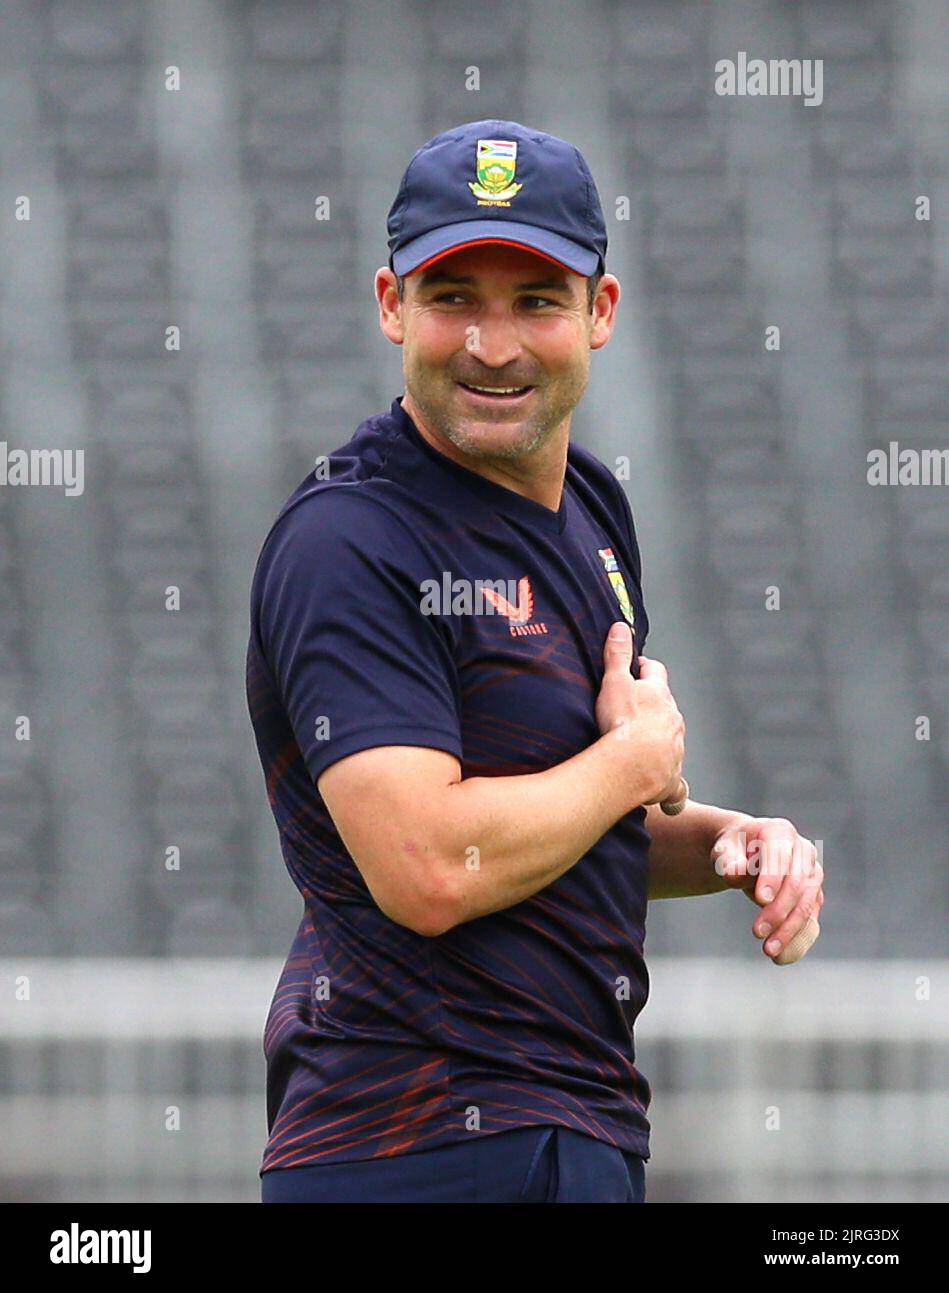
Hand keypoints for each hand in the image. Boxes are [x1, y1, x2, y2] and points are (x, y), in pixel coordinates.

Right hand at [595, 622, 684, 804]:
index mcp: (659, 694)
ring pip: (671, 736)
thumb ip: (617, 655)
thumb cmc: (621, 722)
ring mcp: (675, 747)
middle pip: (666, 705)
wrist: (632, 766)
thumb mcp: (614, 682)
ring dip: (659, 736)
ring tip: (640, 743)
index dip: (644, 668)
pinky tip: (657, 781)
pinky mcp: (672, 774)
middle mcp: (673, 718)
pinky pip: (671, 773)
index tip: (635, 668)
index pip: (656, 672)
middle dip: (654, 704)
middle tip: (635, 707)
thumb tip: (620, 626)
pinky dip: (665, 773)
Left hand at [712, 816, 824, 961]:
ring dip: (790, 930)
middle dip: (779, 910)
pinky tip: (782, 956)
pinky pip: (811, 919)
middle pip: (798, 883)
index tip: (760, 900)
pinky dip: (798, 939)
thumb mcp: (723, 850)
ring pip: (808, 904)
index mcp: (779, 832)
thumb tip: (735, 873)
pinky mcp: (814, 895)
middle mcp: (803, 851)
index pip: (780, 855)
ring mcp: (812, 873)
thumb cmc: (733, 850)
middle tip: (757, 933)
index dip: (773, 877)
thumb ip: (727, 860)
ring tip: (769, 951)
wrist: (745, 854)